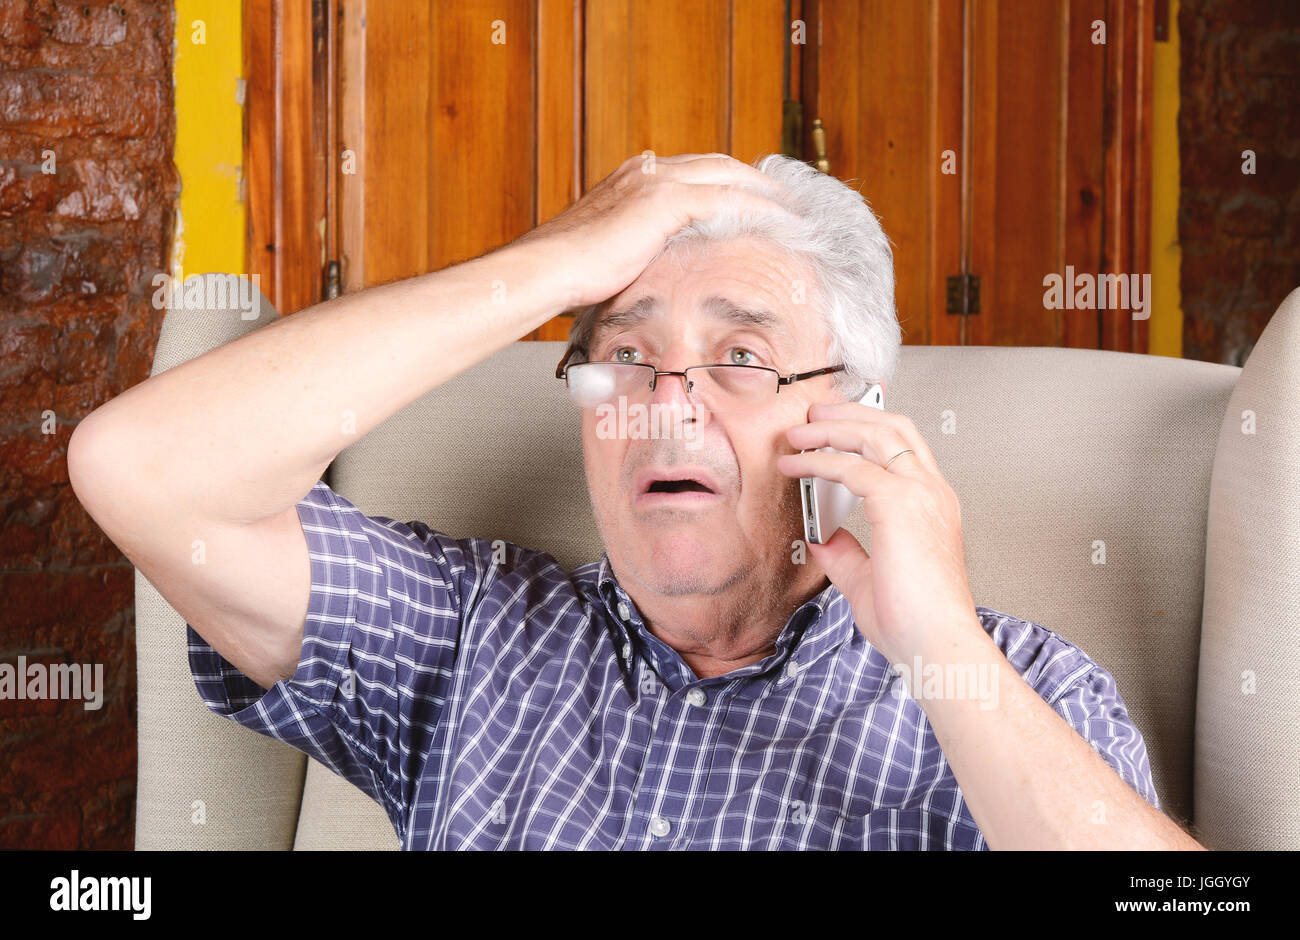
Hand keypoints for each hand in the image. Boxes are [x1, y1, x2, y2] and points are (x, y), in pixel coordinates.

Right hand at [512, 152, 796, 309]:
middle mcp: (647, 170)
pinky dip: (758, 208)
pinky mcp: (664, 200)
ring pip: (728, 175)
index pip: (694, 172)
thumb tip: (652, 282)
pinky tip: (781, 223)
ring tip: (795, 213)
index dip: (730, 185)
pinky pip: (727, 198)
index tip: (756, 203)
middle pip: (719, 165)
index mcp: (633, 179)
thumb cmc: (567, 277)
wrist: (546, 272)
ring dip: (766, 193)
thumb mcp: (610, 259)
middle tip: (788, 204)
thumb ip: (636, 255)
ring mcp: (655, 181)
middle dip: (756, 182)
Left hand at [776, 402, 981, 664]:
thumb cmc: (914, 623)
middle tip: (814, 415)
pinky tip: (795, 465)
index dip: (870, 428)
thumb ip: (845, 552)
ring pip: (873, 434)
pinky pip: (850, 466)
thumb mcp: (866, 579)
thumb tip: (821, 536)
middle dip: (849, 414)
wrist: (935, 645)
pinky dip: (818, 460)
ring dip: (830, 428)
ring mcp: (919, 493)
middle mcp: (931, 492)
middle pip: (892, 427)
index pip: (904, 448)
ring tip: (799, 431)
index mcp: (933, 506)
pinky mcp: (898, 503)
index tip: (837, 426)